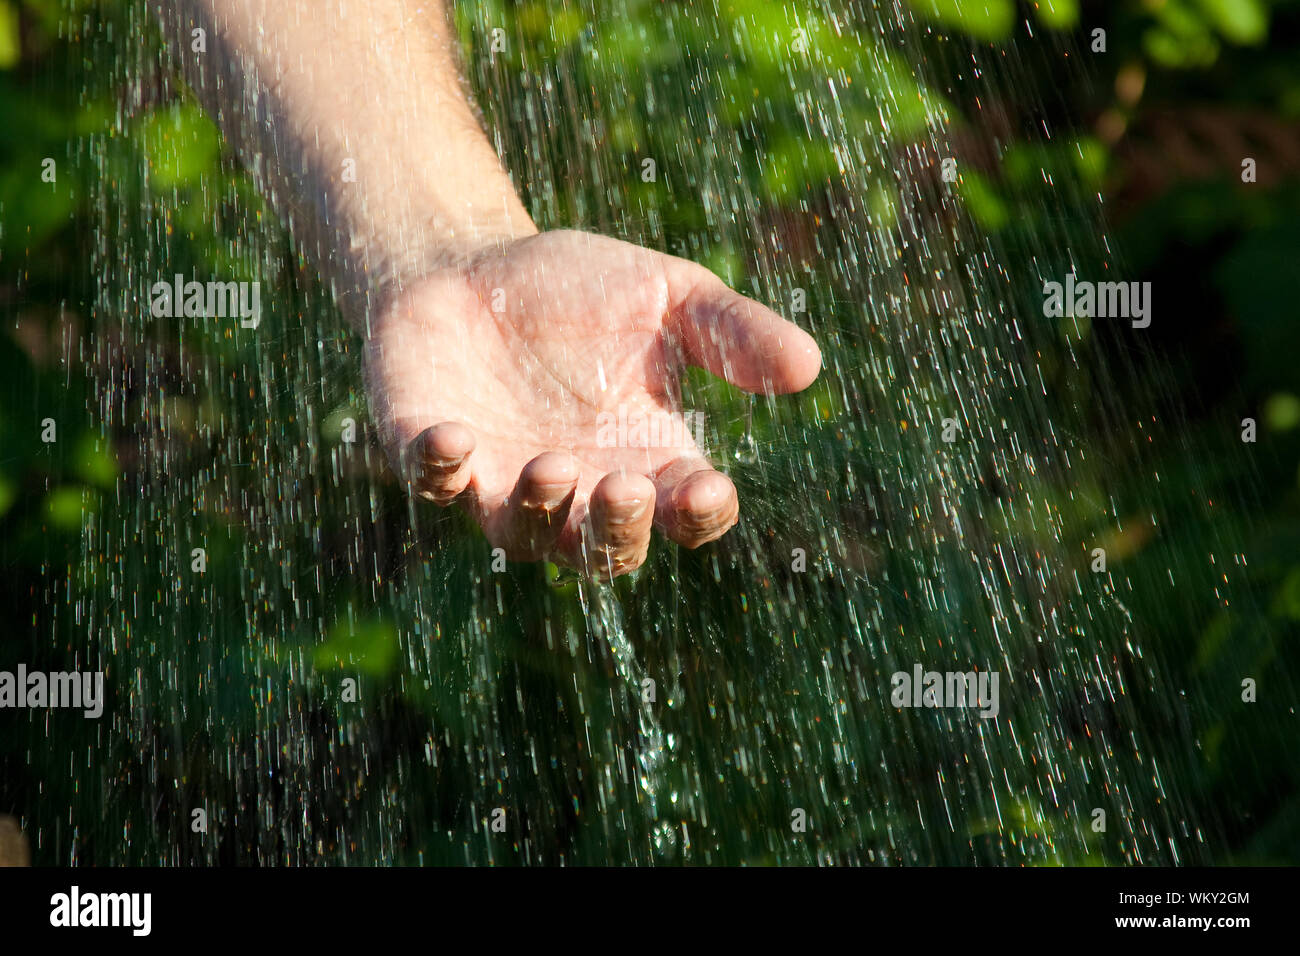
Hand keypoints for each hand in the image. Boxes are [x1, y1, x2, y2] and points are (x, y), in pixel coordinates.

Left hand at [365, 230, 820, 578]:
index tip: (706, 488)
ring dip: (539, 510)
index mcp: (645, 458)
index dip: (699, 514)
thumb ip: (733, 332)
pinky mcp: (431, 457)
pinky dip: (442, 472)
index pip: (686, 514)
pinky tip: (454, 439)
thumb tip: (810, 368)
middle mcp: (577, 489)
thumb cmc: (576, 289)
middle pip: (607, 547)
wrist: (467, 262)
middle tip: (623, 488)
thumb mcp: (668, 296)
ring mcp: (500, 482)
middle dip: (618, 529)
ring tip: (551, 466)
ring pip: (523, 534)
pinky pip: (436, 486)